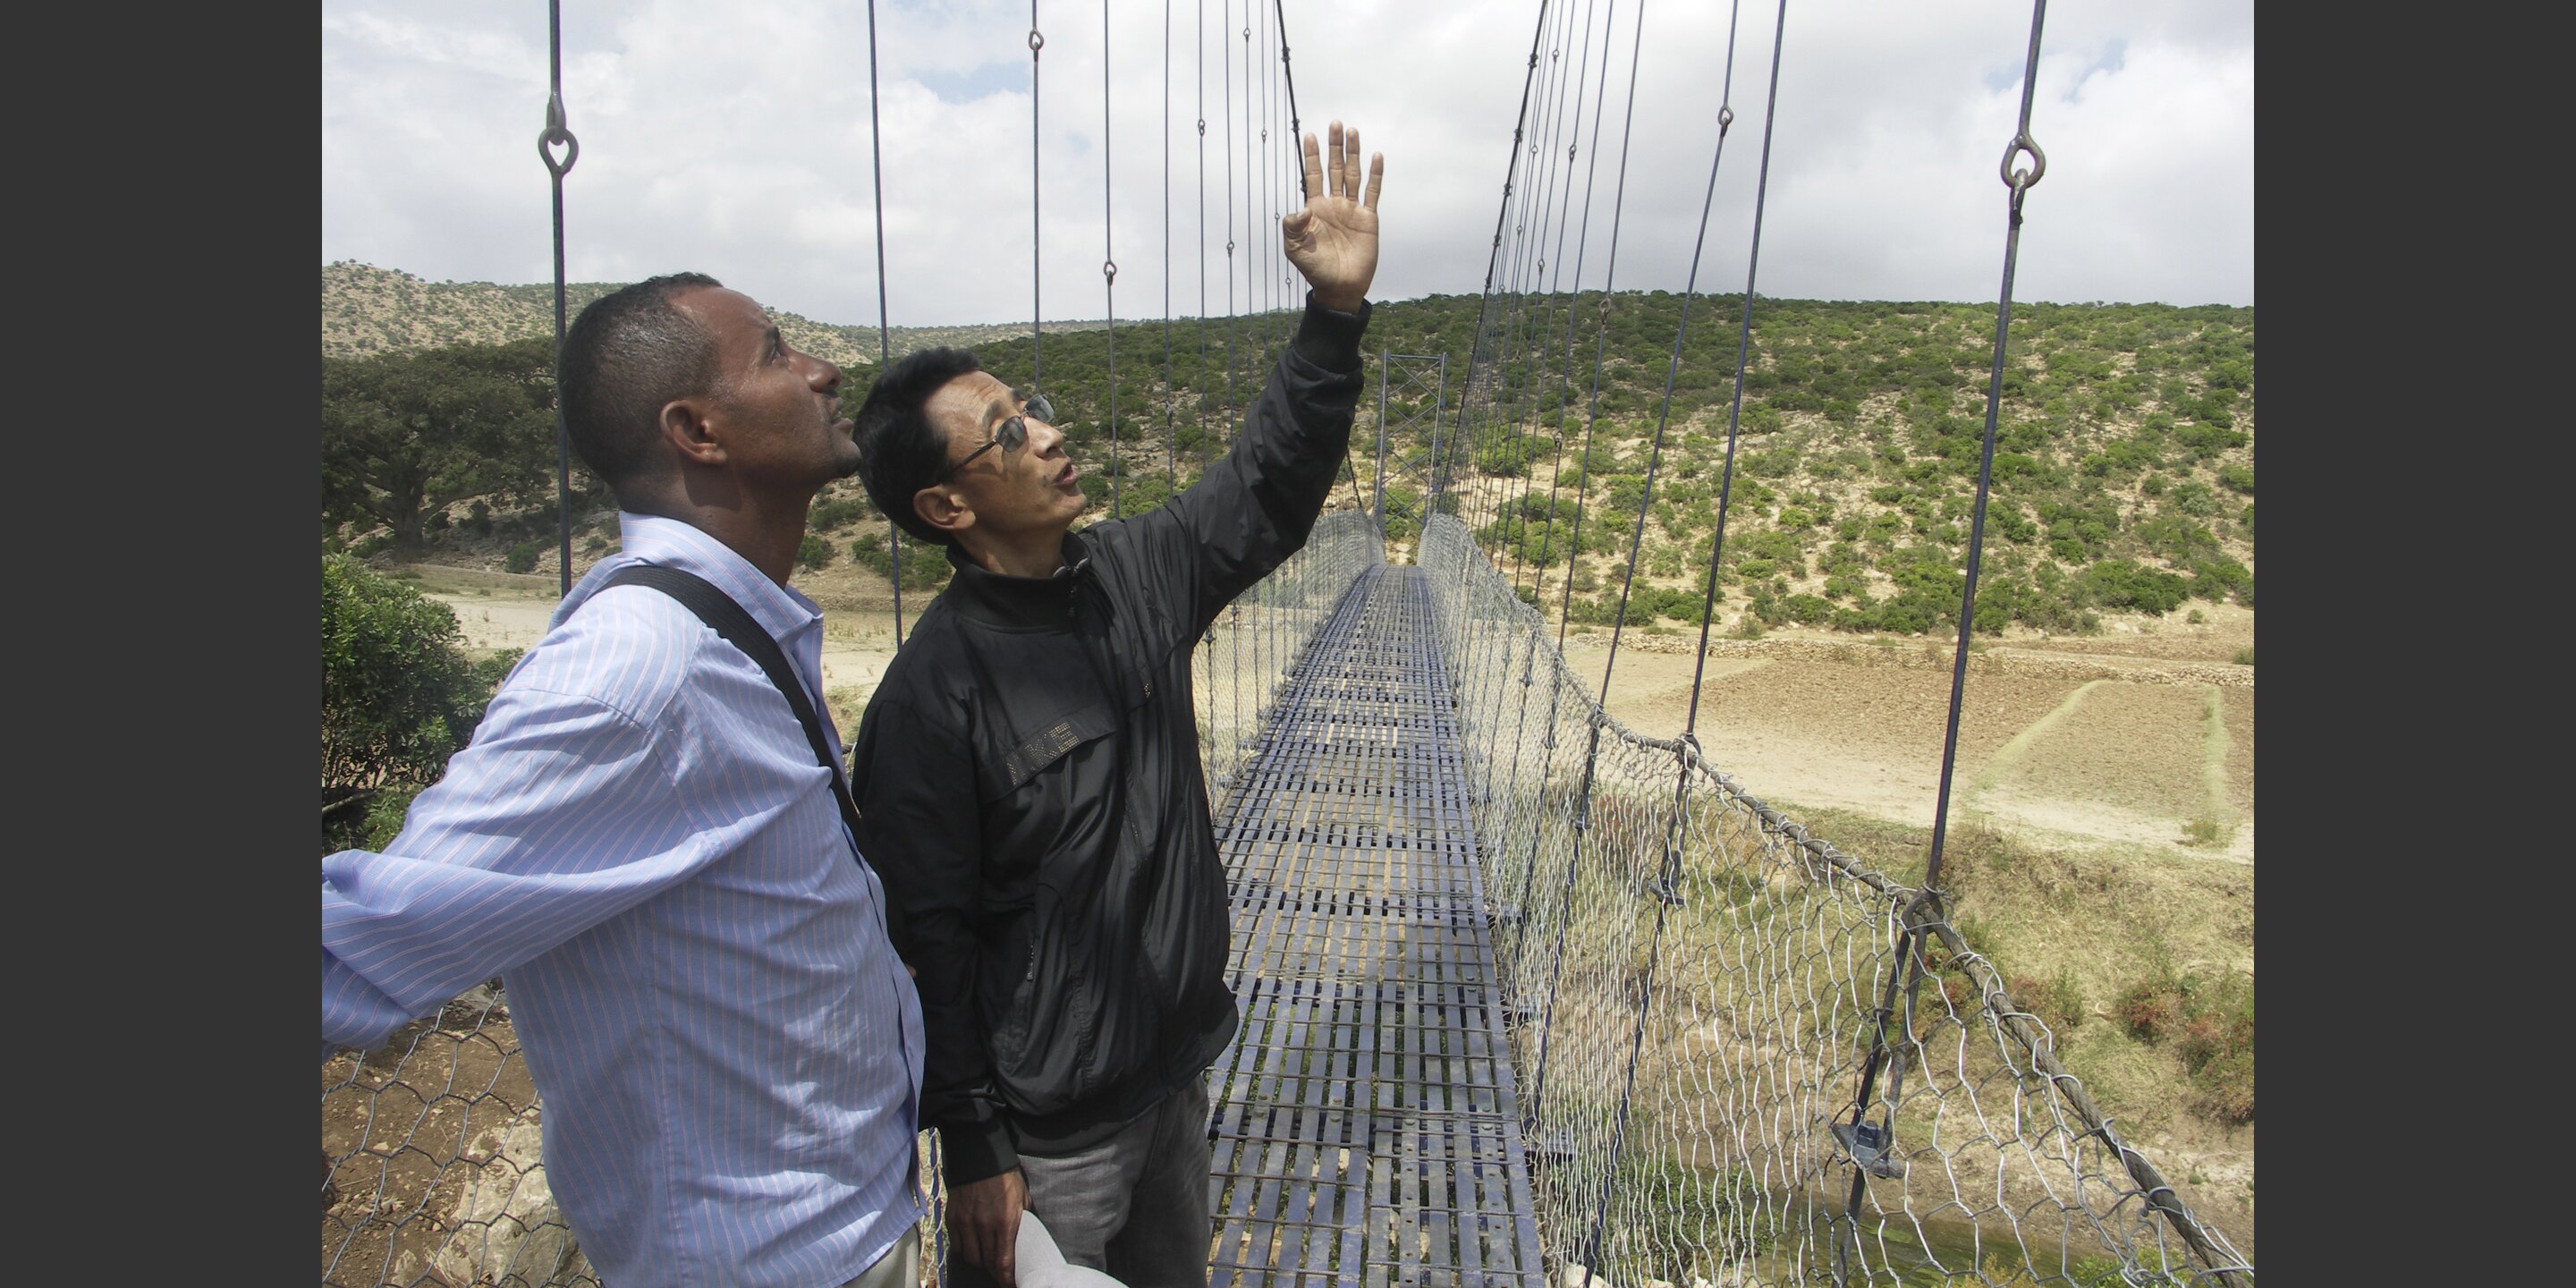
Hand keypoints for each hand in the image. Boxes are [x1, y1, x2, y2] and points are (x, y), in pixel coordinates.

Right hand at [947, 1167, 1027, 1287]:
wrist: (981, 1155)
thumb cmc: (1006, 1176)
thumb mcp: (1022, 1197)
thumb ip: (1024, 1218)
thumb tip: (1028, 1234)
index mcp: (1005, 1222)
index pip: (1003, 1261)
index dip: (1006, 1277)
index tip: (1010, 1283)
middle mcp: (984, 1226)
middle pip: (986, 1262)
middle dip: (994, 1271)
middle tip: (999, 1272)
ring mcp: (966, 1222)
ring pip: (970, 1256)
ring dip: (979, 1261)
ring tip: (985, 1258)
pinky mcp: (953, 1217)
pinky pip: (957, 1244)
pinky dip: (965, 1249)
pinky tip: (972, 1246)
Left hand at [1282, 120, 1383, 311]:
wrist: (1340, 287)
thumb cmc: (1315, 269)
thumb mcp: (1295, 249)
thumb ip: (1293, 227)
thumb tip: (1302, 207)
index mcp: (1315, 208)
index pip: (1312, 175)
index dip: (1311, 156)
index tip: (1309, 135)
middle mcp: (1334, 204)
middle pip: (1335, 168)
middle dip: (1334, 147)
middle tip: (1335, 124)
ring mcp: (1352, 210)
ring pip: (1353, 175)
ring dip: (1353, 154)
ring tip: (1352, 132)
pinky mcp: (1368, 218)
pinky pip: (1372, 192)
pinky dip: (1375, 174)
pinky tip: (1375, 157)